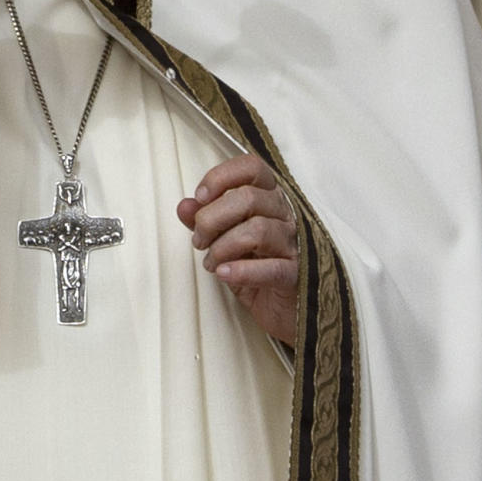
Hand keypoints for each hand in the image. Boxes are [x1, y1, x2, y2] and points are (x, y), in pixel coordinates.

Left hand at [179, 155, 299, 347]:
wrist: (289, 312)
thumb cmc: (259, 271)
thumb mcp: (226, 243)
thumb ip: (206, 222)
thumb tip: (185, 206)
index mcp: (271, 200)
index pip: (252, 168)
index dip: (221, 177)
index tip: (200, 198)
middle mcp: (286, 216)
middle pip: (248, 198)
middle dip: (212, 218)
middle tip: (199, 241)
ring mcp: (295, 245)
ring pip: (257, 230)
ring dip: (223, 247)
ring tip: (212, 263)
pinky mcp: (297, 276)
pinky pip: (271, 268)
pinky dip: (241, 270)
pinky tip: (224, 274)